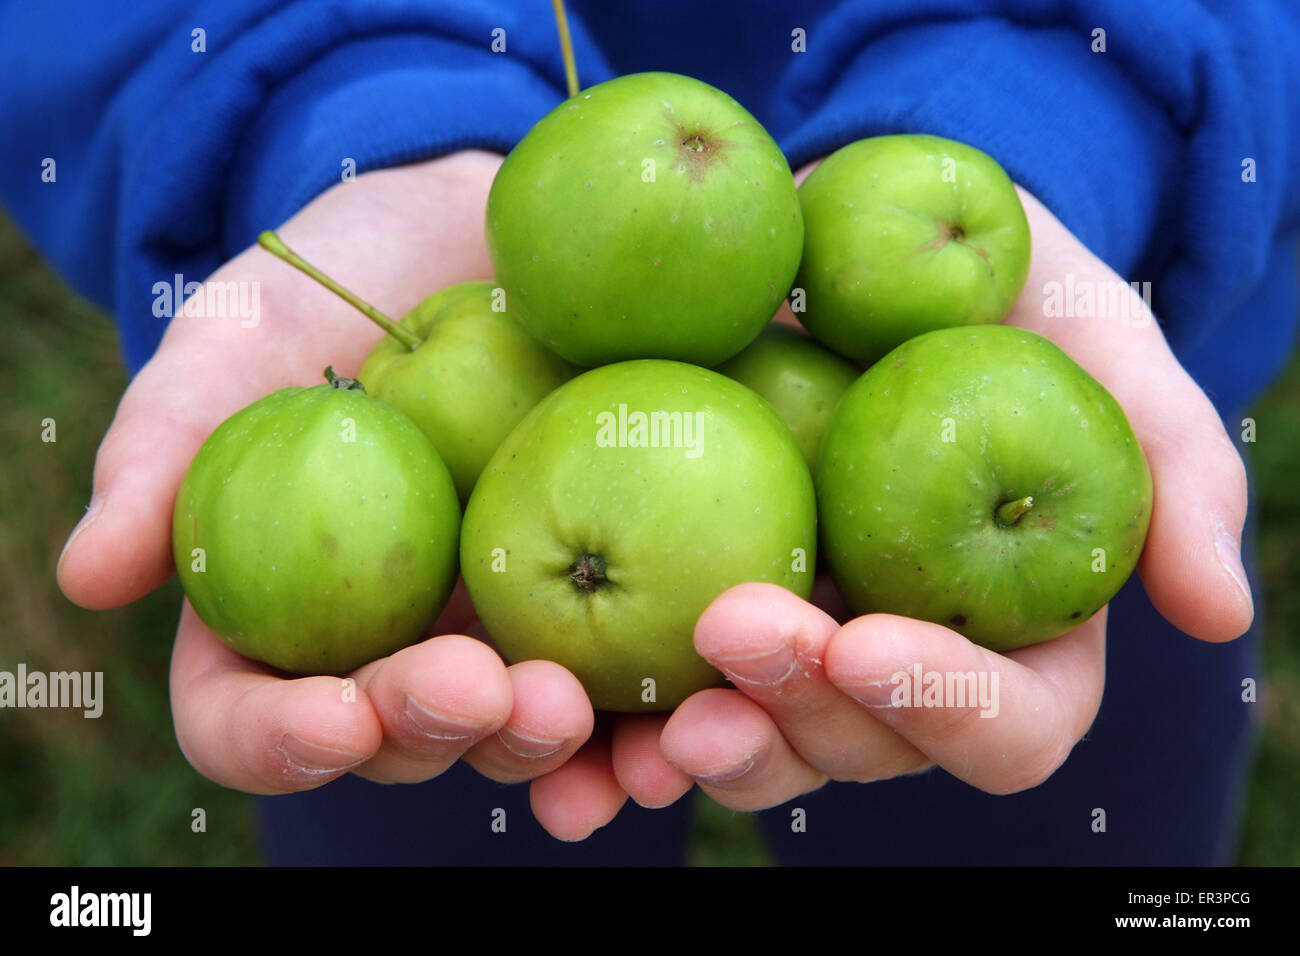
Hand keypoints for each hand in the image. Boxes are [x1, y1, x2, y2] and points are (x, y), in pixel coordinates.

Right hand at [58, 152, 600, 795]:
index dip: (282, 739)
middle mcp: (394, 640)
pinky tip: (678, 712)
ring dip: (542, 744)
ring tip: (573, 709)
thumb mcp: (239, 337)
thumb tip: (90, 577)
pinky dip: (647, 713)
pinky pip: (630, 674)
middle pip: (399, 734)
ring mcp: (505, 621)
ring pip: (514, 727)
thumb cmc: (344, 279)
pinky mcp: (613, 585)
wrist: (483, 231)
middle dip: (433, 733)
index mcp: (287, 609)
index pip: (257, 714)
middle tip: (481, 688)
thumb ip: (164, 447)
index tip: (328, 715)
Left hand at [600, 186, 1253, 814]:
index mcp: (1003, 628)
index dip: (944, 705)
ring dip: (706, 752)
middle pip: (865, 751)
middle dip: (802, 717)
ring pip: (757, 749)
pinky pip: (649, 698)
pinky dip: (608, 732)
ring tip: (646, 724)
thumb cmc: (991, 280)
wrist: (846, 226)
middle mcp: (894, 659)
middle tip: (731, 631)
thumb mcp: (1090, 335)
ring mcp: (790, 643)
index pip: (1004, 723)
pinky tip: (557, 723)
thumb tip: (1215, 613)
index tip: (866, 637)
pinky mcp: (685, 604)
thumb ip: (1165, 461)